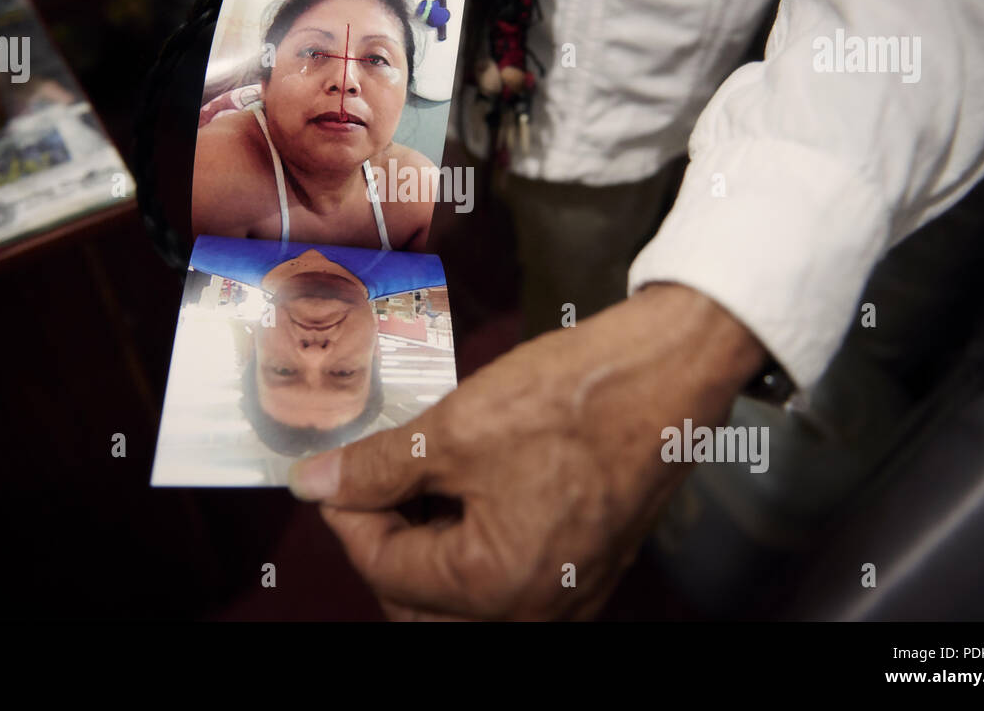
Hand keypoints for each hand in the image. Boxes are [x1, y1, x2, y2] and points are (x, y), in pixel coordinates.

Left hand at [288, 283, 767, 619]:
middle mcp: (535, 611)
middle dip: (384, 543)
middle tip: (372, 481)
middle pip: (421, 604)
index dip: (348, 513)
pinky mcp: (585, 570)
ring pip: (463, 601)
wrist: (667, 373)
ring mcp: (566, 596)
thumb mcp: (455, 428)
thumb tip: (317, 484)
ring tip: (416, 480)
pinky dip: (473, 549)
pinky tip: (465, 491)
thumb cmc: (575, 398)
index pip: (384, 570)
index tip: (337, 471)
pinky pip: (508, 583)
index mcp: (496, 584)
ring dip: (426, 550)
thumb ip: (377, 467)